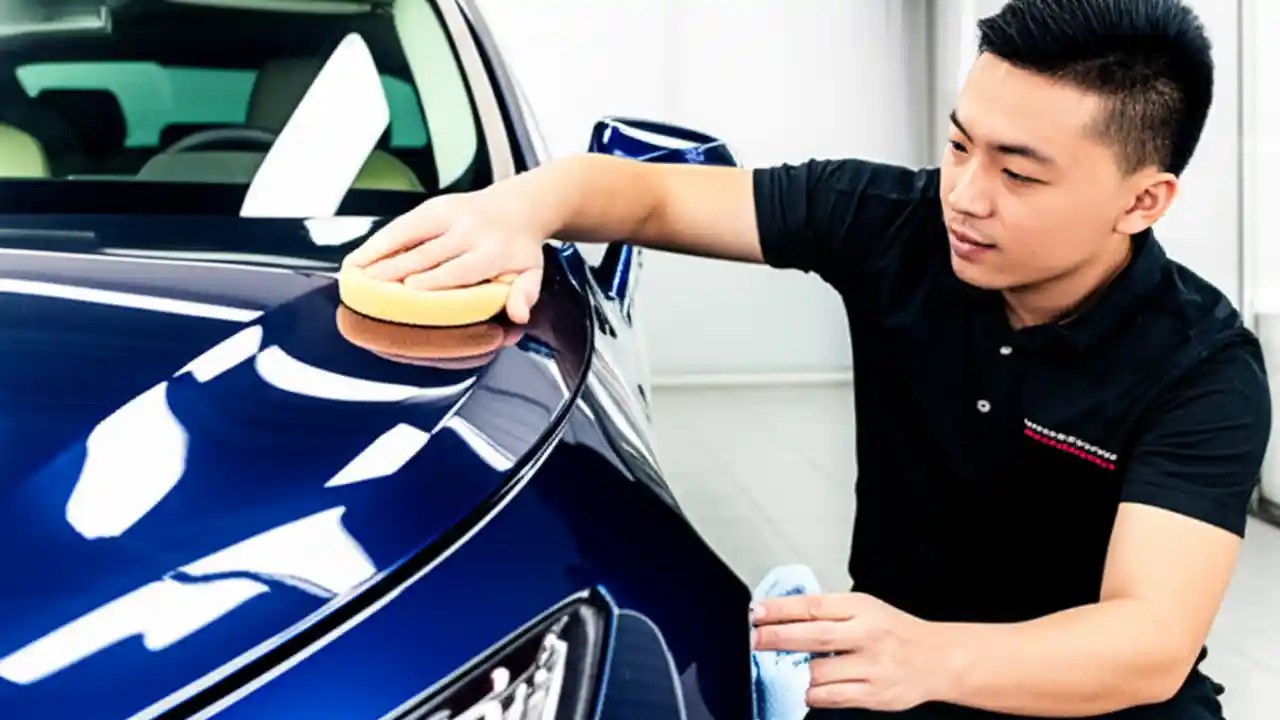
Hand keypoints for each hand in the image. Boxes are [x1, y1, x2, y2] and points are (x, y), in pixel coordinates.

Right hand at [344, 188, 548, 323]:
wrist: (519, 205)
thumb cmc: (518, 249)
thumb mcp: (532, 272)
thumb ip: (525, 293)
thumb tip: (519, 315)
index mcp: (493, 251)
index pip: (460, 268)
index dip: (434, 278)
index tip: (410, 289)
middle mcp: (469, 231)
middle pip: (429, 252)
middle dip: (399, 267)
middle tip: (371, 284)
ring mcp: (450, 215)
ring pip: (410, 233)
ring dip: (380, 250)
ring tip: (355, 268)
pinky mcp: (434, 206)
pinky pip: (404, 224)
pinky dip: (381, 239)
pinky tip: (361, 254)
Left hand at [751, 592, 951, 711]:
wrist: (937, 659)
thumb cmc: (894, 631)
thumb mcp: (865, 608)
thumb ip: (829, 611)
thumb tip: (781, 614)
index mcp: (861, 608)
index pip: (813, 605)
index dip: (780, 609)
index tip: (756, 612)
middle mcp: (866, 635)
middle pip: (813, 636)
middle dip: (777, 638)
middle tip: (755, 639)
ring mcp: (871, 666)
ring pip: (818, 671)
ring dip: (797, 671)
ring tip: (793, 667)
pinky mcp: (873, 694)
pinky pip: (830, 697)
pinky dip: (812, 694)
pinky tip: (809, 688)